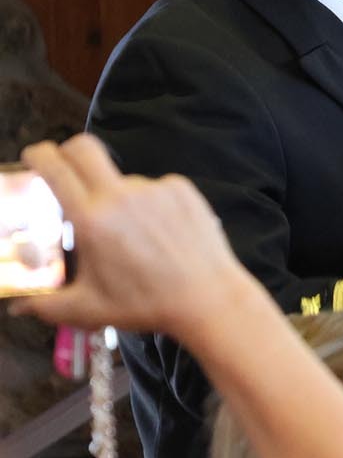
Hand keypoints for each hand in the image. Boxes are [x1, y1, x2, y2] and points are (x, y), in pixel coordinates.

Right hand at [9, 135, 253, 339]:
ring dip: (116, 197)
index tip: (34, 156)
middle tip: (65, 168)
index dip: (39, 155)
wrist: (207, 298)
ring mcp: (155, 189)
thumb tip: (18, 306)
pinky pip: (154, 188)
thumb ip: (45, 304)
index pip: (55, 168)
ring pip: (122, 179)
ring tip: (131, 235)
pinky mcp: (182, 189)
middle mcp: (122, 195)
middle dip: (69, 151)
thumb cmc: (145, 305)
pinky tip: (158, 233)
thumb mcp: (87, 309)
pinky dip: (148, 204)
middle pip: (85, 148)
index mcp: (92, 219)